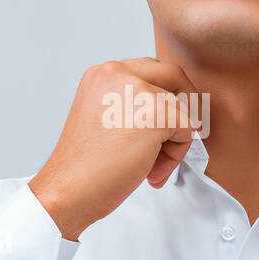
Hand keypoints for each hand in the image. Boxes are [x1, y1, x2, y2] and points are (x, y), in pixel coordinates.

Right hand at [30, 58, 200, 240]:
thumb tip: (173, 112)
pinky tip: (150, 170)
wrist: (70, 189)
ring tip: (148, 167)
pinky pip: (188, 129)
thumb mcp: (104, 117)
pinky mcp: (156, 112)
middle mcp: (118, 73)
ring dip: (173, 142)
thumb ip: (132, 104)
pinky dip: (176, 154)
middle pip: (173, 75)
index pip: (150, 71)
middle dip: (184, 105)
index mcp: (103, 74)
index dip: (163, 98)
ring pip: (182, 109)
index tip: (162, 125)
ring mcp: (138, 90)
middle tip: (178, 133)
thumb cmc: (85, 165)